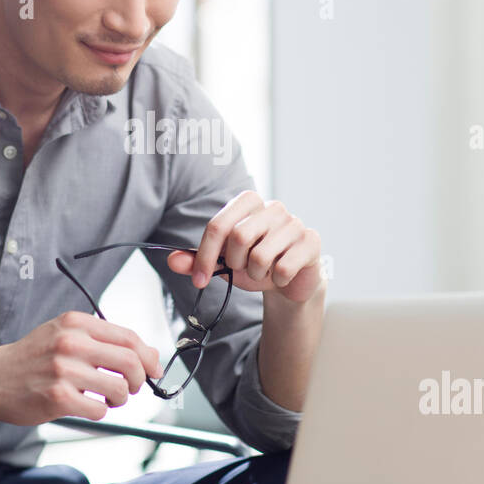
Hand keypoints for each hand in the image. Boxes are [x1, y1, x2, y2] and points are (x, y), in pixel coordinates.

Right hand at [0, 312, 164, 426]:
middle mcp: (71, 343)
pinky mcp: (57, 397)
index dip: (148, 356)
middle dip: (139, 380)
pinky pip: (99, 409)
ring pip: (119, 389)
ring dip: (120, 399)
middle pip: (130, 362)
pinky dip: (100, 411)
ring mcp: (64, 370)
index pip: (129, 338)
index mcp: (76, 323)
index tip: (153, 369)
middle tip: (132, 388)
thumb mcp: (64, 335)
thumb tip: (150, 355)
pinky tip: (85, 406)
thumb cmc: (33, 358)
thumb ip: (104, 340)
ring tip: (106, 398)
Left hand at [165, 191, 324, 304]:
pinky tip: (282, 276)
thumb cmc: (254, 265)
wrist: (290, 280)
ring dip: (256, 275)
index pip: (218, 225)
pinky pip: (283, 268)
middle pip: (239, 237)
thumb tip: (172, 260)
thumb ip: (196, 260)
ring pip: (261, 256)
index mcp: (248, 203)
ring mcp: (294, 223)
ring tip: (264, 271)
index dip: (205, 255)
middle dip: (235, 264)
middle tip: (242, 270)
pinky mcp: (311, 241)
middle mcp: (273, 207)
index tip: (199, 280)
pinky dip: (277, 280)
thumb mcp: (223, 264)